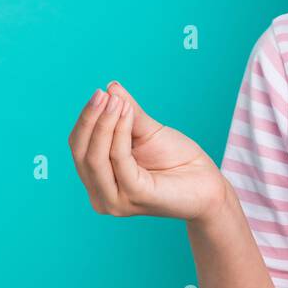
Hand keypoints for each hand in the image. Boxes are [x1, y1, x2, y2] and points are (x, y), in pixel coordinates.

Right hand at [68, 81, 229, 222]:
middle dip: (91, 120)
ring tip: (116, 101)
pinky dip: (120, 134)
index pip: (79, 147)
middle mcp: (102, 195)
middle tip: (103, 95)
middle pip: (81, 153)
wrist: (208, 183)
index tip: (100, 93)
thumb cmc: (177, 160)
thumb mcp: (147, 131)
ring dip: (104, 125)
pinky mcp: (135, 197)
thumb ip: (128, 113)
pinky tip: (127, 113)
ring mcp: (116, 200)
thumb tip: (111, 87)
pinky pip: (119, 160)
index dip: (86, 120)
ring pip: (96, 158)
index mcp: (98, 181)